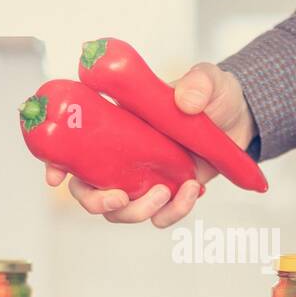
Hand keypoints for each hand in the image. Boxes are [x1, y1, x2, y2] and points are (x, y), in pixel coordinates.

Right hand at [44, 63, 256, 227]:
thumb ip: (197, 83)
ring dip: (137, 212)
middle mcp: (122, 156)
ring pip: (121, 212)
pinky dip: (174, 211)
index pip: (73, 146)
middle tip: (119, 197)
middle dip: (96, 202)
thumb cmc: (211, 95)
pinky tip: (192, 190)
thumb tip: (184, 101)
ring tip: (166, 191)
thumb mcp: (206, 79)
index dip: (56, 164)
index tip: (55, 178)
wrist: (240, 119)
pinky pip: (160, 216)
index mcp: (115, 125)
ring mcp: (143, 178)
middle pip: (89, 191)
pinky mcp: (168, 194)